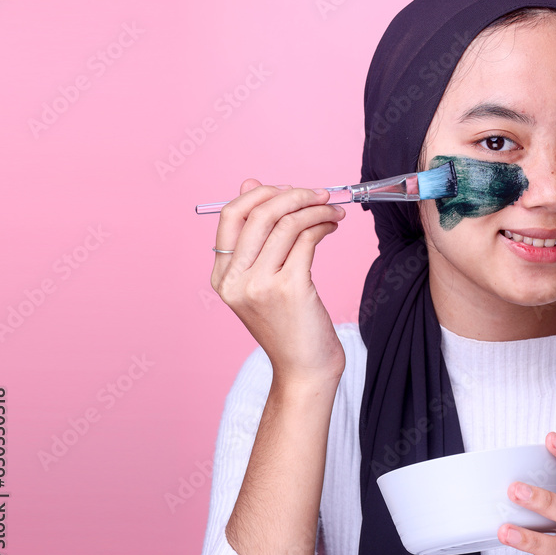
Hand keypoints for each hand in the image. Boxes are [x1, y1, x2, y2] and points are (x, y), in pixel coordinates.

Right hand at [211, 178, 346, 385]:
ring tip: (332, 210)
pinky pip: (306, 239)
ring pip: (287, 223)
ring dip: (315, 208)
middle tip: (319, 194)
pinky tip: (332, 226)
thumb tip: (251, 184)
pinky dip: (323, 224)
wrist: (304, 370)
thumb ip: (257, 239)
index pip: (232, 215)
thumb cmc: (289, 326)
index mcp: (223, 276)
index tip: (289, 190)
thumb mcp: (263, 281)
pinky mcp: (289, 288)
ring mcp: (260, 284)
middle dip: (294, 195)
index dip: (262, 194)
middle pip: (260, 213)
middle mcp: (235, 280)